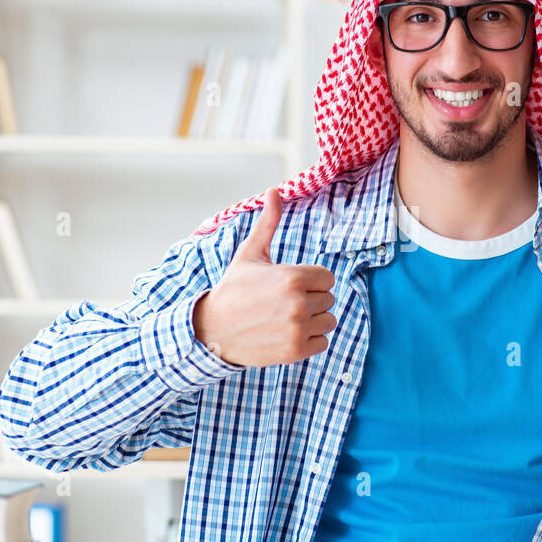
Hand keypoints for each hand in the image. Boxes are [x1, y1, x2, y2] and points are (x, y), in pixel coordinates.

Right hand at [191, 188, 336, 368]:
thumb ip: (269, 222)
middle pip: (328, 299)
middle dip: (310, 299)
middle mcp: (298, 303)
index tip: (288, 285)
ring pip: (328, 321)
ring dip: (313, 320)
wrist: (212, 330)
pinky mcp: (296, 351)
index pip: (327, 278)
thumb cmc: (233, 289)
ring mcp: (298, 329)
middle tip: (282, 303)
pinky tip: (287, 333)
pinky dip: (309, 340)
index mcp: (292, 277)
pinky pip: (323, 342)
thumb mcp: (250, 253)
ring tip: (286, 318)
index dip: (310, 280)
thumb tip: (275, 190)